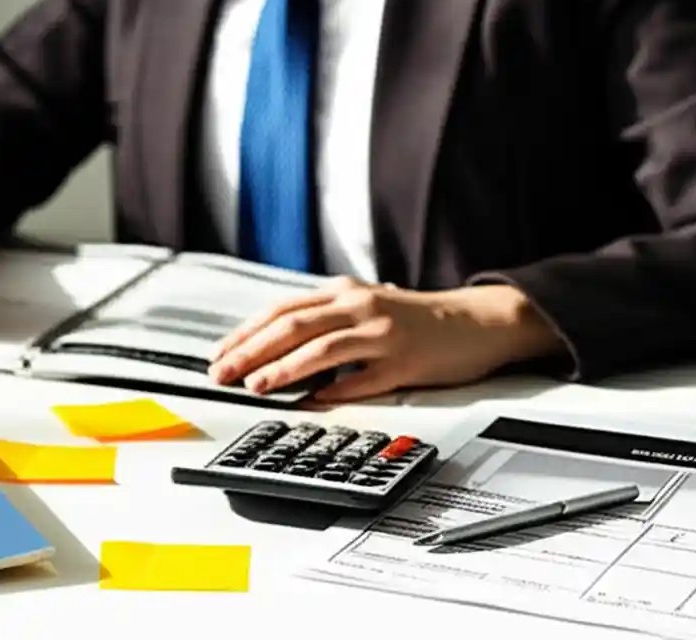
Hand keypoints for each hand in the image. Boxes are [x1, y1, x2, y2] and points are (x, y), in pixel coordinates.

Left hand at [208, 278, 563, 401]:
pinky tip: (311, 402)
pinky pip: (363, 380)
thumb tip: (270, 350)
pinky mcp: (406, 362)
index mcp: (342, 293)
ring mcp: (383, 334)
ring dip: (283, 369)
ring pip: (322, 349)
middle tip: (222, 372)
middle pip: (292, 326)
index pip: (280, 310)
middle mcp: (359, 307)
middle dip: (250, 351)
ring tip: (256, 385)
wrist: (477, 321)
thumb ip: (321, 323)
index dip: (245, 333)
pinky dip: (334, 392)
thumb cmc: (414, 318)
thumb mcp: (362, 307)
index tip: (218, 354)